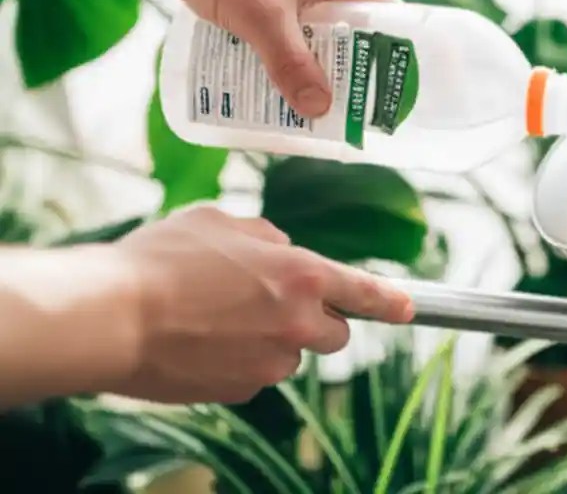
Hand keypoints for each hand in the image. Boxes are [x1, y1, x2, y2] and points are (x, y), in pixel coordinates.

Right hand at [108, 206, 412, 403]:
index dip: (389, 301)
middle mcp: (297, 324)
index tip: (407, 308)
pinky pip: (254, 376)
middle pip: (335, 334)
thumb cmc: (161, 260)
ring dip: (271, 340)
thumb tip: (280, 249)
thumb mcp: (221, 221)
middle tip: (273, 303)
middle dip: (316, 321)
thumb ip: (266, 237)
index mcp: (301, 275)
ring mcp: (269, 364)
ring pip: (289, 355)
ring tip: (217, 319)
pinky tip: (201, 343)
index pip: (363, 292)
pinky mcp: (240, 392)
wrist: (111, 317)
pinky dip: (238, 362)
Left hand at [153, 0, 397, 117]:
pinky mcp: (277, 11)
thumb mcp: (259, 14)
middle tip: (357, 124)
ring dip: (321, 82)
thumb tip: (320, 110)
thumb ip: (289, 62)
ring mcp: (304, 1)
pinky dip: (294, 73)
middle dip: (357, 83)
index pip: (395, 22)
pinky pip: (297, 49)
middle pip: (361, 44)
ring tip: (321, 123)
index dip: (402, 61)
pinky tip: (284, 101)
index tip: (400, 101)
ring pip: (326, 51)